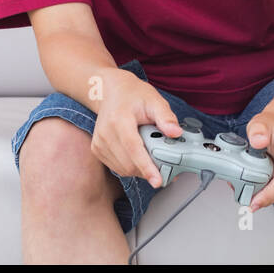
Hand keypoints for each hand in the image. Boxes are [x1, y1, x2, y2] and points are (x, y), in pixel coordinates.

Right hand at [88, 71, 182, 188]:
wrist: (112, 91)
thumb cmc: (133, 95)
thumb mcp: (155, 100)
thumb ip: (166, 117)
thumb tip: (176, 133)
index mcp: (119, 119)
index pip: (133, 148)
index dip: (146, 166)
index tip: (157, 180)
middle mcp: (105, 133)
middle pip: (129, 163)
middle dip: (149, 169)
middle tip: (167, 167)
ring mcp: (99, 143)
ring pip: (123, 169)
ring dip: (140, 169)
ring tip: (153, 157)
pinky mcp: (97, 150)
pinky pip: (117, 167)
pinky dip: (131, 167)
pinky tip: (140, 156)